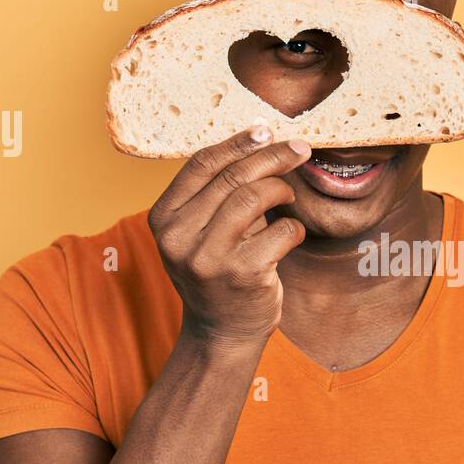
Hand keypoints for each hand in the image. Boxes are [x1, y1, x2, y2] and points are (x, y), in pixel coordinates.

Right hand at [147, 126, 309, 351]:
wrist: (222, 331)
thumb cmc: (219, 269)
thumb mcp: (201, 229)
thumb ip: (217, 192)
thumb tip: (261, 137)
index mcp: (163, 218)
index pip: (202, 164)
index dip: (238, 143)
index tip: (266, 131)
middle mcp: (178, 237)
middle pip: (232, 177)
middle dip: (272, 157)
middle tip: (300, 150)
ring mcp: (207, 258)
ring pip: (253, 198)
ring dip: (281, 191)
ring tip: (289, 198)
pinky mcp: (241, 274)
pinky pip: (280, 231)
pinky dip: (294, 228)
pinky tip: (291, 236)